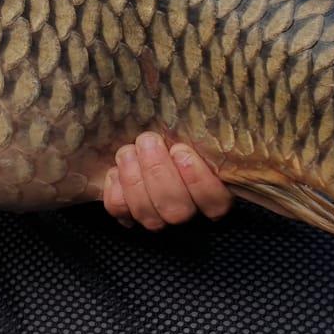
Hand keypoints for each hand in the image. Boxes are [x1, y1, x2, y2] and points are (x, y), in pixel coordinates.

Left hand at [103, 133, 231, 228]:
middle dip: (158, 173)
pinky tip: (117, 168)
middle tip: (149, 142)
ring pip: (148, 214)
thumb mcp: (196, 134)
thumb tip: (218, 114)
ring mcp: (158, 218)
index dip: (199, 181)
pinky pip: (120, 210)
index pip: (215, 203)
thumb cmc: (178, 136)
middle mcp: (188, 213)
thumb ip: (202, 137)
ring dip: (134, 180)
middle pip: (177, 210)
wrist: (146, 141)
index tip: (181, 151)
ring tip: (129, 151)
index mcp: (213, 196)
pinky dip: (115, 188)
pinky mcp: (128, 214)